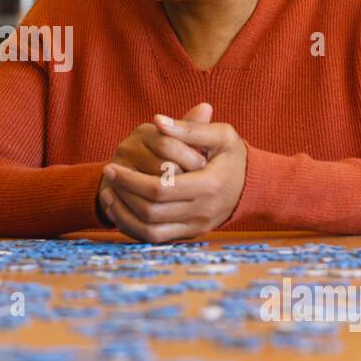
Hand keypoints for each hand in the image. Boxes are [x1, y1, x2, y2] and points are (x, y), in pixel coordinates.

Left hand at [97, 102, 247, 241]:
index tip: (112, 165)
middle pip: (151, 211)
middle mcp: (202, 211)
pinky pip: (155, 239)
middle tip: (107, 174)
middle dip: (124, 193)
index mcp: (209, 185)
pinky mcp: (190, 235)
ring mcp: (196, 227)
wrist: (252, 186)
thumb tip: (158, 121)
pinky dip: (132, 227)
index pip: (161, 188)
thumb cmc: (232, 156)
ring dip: (123, 214)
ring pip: (150, 230)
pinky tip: (119, 209)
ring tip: (108, 193)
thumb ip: (189, 127)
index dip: (131, 179)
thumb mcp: (220, 135)